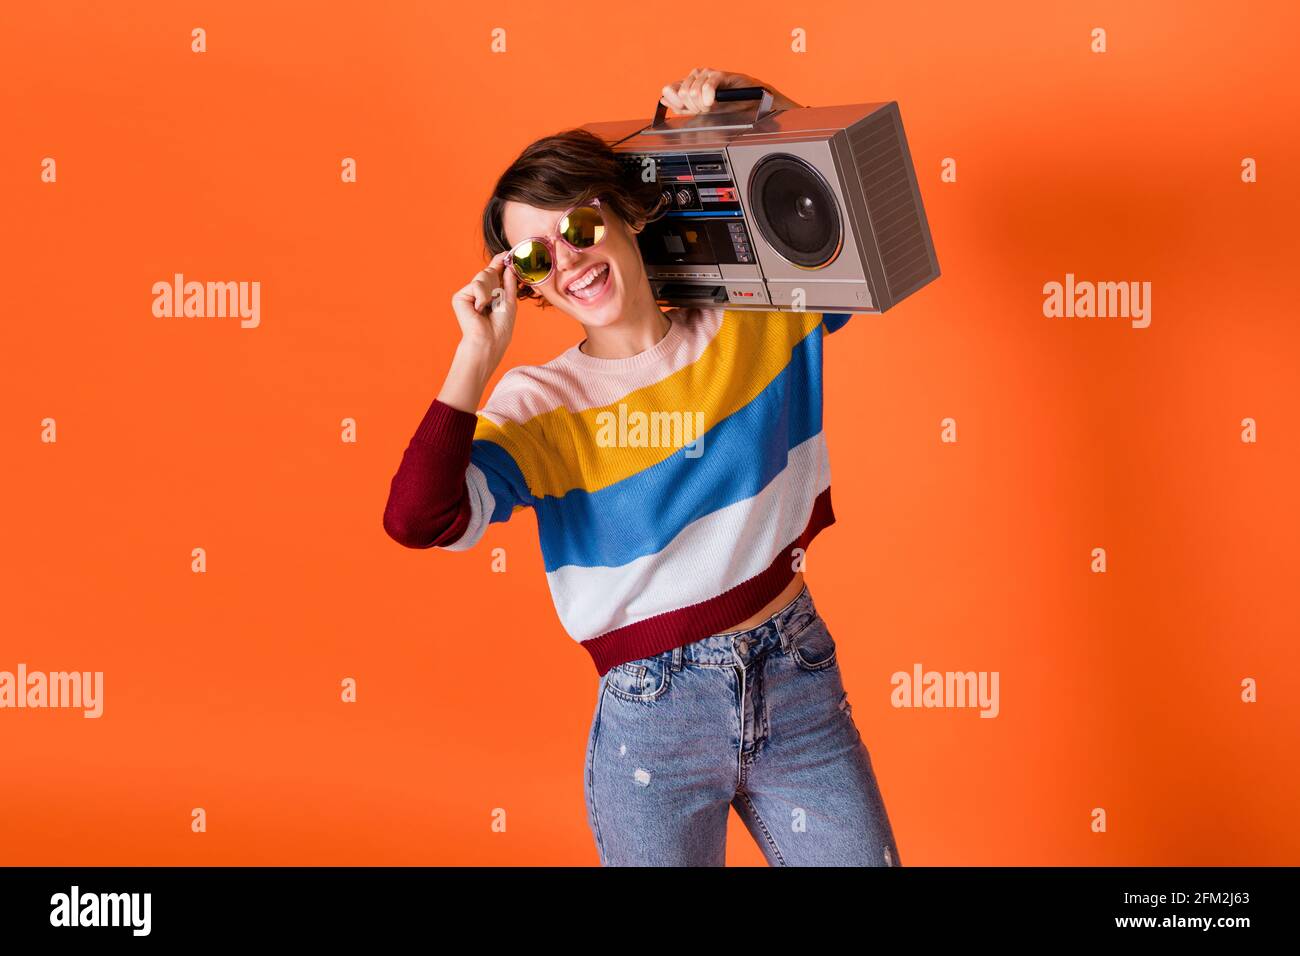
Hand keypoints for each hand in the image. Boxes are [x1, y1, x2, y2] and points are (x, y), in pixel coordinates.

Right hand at [450, 250, 517, 358]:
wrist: (489, 341)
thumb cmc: (500, 328)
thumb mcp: (509, 302)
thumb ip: (509, 283)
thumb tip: (509, 267)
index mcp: (489, 295)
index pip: (493, 274)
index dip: (499, 263)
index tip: (506, 254)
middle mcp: (477, 293)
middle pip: (489, 272)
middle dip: (497, 281)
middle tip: (497, 298)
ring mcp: (467, 294)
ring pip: (483, 276)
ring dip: (491, 291)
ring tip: (488, 307)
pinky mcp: (459, 297)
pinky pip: (476, 284)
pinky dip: (482, 296)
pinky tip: (479, 309)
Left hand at [659, 67, 800, 114]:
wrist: (748, 104)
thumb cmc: (726, 106)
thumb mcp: (699, 111)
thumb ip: (681, 106)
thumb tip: (664, 99)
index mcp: (689, 83)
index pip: (669, 89)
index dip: (675, 102)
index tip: (687, 110)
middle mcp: (696, 76)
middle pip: (682, 93)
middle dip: (693, 107)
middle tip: (706, 109)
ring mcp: (708, 73)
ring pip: (693, 90)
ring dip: (702, 104)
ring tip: (713, 106)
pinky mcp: (721, 74)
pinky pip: (708, 83)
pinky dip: (708, 94)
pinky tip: (713, 101)